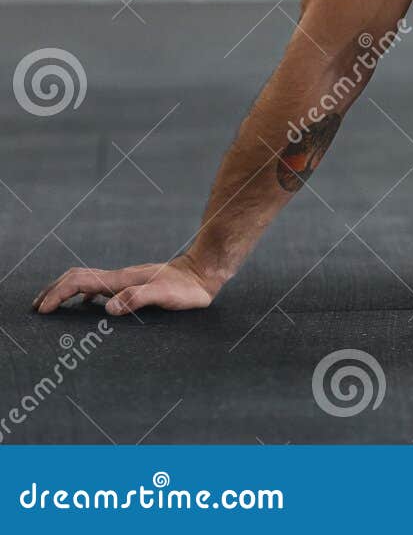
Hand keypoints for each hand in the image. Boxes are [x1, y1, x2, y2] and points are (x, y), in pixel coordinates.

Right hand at [33, 254, 220, 315]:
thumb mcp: (165, 295)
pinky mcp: (134, 283)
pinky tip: (87, 307)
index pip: (80, 282)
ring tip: (53, 306)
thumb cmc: (187, 288)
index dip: (58, 294)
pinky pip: (101, 287)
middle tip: (37, 307)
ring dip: (66, 291)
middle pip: (78, 277)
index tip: (43, 310)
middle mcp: (120, 277)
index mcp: (121, 280)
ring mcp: (126, 279)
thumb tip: (107, 309)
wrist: (204, 273)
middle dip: (54, 290)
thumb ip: (137, 298)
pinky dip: (85, 294)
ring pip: (88, 281)